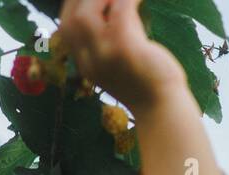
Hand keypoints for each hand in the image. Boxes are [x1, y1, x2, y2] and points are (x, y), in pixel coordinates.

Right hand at [57, 0, 186, 115]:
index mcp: (85, 64)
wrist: (162, 109)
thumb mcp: (119, 64)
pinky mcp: (124, 48)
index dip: (75, 4)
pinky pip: (120, 9)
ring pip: (86, 13)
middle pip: (71, 18)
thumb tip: (113, 8)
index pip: (66, 26)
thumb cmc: (147, 84)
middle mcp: (89, 60)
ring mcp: (104, 54)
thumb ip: (109, 41)